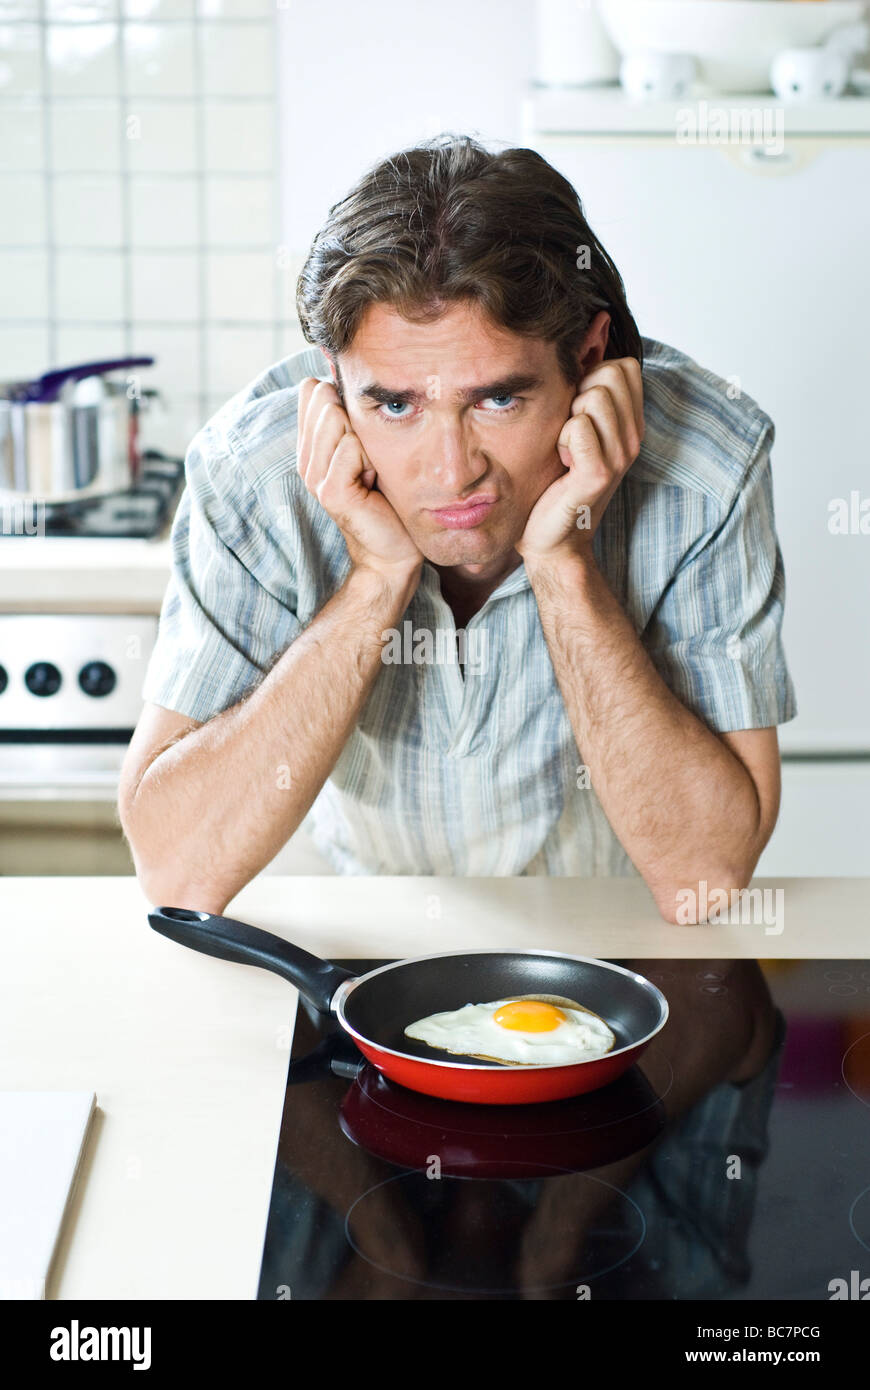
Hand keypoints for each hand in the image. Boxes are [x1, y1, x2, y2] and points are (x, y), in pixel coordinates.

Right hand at [296, 378, 422, 583]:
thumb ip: (352, 413)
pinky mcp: (331, 492)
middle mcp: (306, 458)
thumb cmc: (387, 496)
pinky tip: (373, 483)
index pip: (311, 390)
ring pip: (336, 420)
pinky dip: (370, 461)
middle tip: (370, 458)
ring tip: (372, 471)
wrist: (393, 548)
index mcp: (311, 444)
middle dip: (357, 421)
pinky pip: (350, 448)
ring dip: (366, 442)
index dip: (343, 401)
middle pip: (325, 400)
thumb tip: (344, 369)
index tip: (361, 436)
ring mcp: (314, 476)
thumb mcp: (369, 445)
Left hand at [516, 357, 643, 567]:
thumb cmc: (556, 481)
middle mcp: (633, 438)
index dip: (594, 375)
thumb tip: (592, 328)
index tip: (578, 410)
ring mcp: (620, 456)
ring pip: (594, 395)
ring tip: (566, 449)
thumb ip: (584, 385)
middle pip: (611, 373)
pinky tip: (563, 464)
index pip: (624, 366)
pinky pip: (578, 426)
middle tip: (569, 430)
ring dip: (568, 417)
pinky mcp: (599, 473)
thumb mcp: (574, 427)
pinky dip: (561, 440)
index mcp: (631, 424)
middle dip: (580, 392)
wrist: (552, 538)